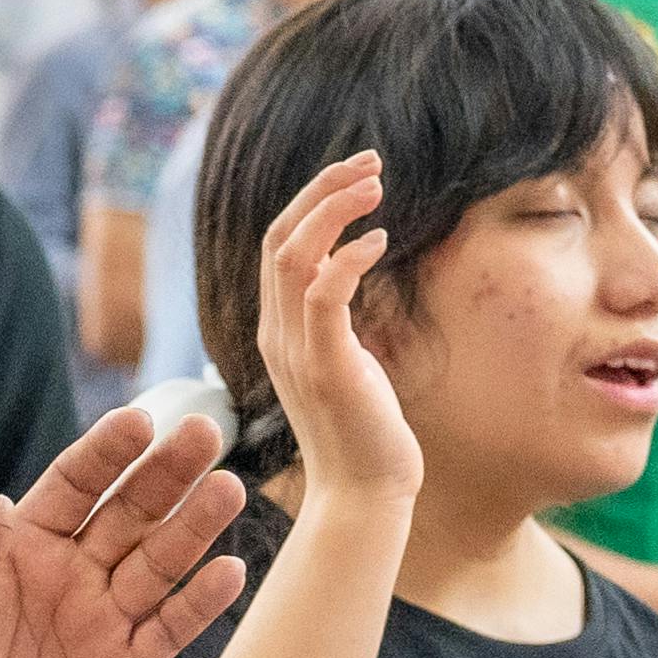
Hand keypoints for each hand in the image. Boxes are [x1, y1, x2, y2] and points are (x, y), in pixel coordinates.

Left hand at [0, 408, 250, 657]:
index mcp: (23, 546)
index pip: (72, 485)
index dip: (104, 454)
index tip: (137, 420)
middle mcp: (72, 574)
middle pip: (129, 512)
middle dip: (166, 474)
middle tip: (204, 431)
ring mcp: (102, 620)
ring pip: (158, 563)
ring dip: (194, 528)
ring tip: (228, 490)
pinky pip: (167, 631)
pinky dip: (199, 605)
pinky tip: (229, 571)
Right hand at [255, 152, 417, 505]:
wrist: (362, 496)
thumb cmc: (364, 433)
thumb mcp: (347, 362)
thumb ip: (339, 319)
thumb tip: (356, 272)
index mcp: (277, 330)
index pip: (278, 244)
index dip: (312, 201)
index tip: (358, 175)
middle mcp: (276, 334)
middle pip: (279, 235)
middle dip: (322, 189)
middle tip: (370, 161)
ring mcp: (295, 350)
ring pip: (292, 254)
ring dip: (333, 209)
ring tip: (377, 182)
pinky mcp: (325, 366)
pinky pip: (323, 294)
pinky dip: (349, 257)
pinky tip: (381, 241)